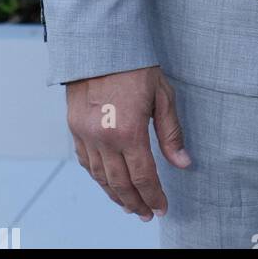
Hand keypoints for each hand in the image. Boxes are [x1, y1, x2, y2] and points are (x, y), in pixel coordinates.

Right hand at [66, 66, 189, 219]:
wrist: (101, 43)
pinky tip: (108, 182)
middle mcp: (104, 138)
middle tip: (146, 214)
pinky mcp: (74, 128)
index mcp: (129, 131)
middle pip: (120, 183)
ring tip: (129, 204)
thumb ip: (171, 133)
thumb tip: (183, 163)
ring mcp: (85, 134)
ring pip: (99, 177)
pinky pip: (85, 162)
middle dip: (135, 203)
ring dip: (115, 195)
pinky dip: (97, 177)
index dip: (153, 196)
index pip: (143, 177)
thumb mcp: (162, 95)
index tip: (162, 208)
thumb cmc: (136, 66)